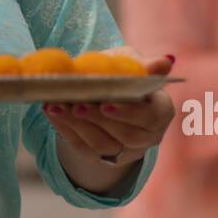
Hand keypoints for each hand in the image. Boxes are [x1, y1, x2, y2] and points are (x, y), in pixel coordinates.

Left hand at [41, 45, 175, 165]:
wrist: (103, 88)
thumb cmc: (121, 72)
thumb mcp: (131, 61)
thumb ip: (144, 64)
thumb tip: (165, 63)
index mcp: (160, 110)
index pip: (150, 118)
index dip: (128, 113)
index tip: (105, 103)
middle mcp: (147, 136)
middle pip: (126, 136)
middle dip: (98, 120)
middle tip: (76, 104)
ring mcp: (125, 150)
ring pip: (103, 145)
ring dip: (77, 125)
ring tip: (56, 106)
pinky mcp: (102, 156)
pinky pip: (84, 147)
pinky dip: (66, 129)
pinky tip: (52, 111)